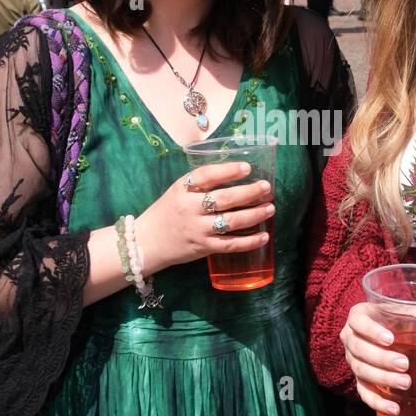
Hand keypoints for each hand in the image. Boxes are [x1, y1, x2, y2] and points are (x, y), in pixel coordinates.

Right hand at [134, 162, 274, 276]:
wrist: (146, 242)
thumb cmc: (166, 213)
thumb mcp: (177, 191)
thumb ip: (199, 185)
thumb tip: (234, 174)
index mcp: (182, 189)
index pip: (206, 176)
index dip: (228, 171)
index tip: (247, 168)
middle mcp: (189, 208)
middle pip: (224, 199)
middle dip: (249, 192)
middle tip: (267, 188)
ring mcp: (197, 229)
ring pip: (231, 222)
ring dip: (254, 214)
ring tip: (270, 208)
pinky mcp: (203, 248)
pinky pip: (230, 245)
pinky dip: (249, 241)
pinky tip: (264, 236)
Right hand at [340, 302, 408, 415]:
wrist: (384, 332)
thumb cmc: (397, 319)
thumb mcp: (410, 313)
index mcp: (359, 316)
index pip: (358, 321)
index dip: (371, 331)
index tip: (390, 339)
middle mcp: (350, 338)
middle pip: (359, 349)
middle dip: (382, 359)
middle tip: (405, 364)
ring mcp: (352, 359)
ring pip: (361, 370)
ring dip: (382, 378)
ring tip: (405, 383)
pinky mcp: (358, 379)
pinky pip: (363, 392)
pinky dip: (377, 402)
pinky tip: (394, 408)